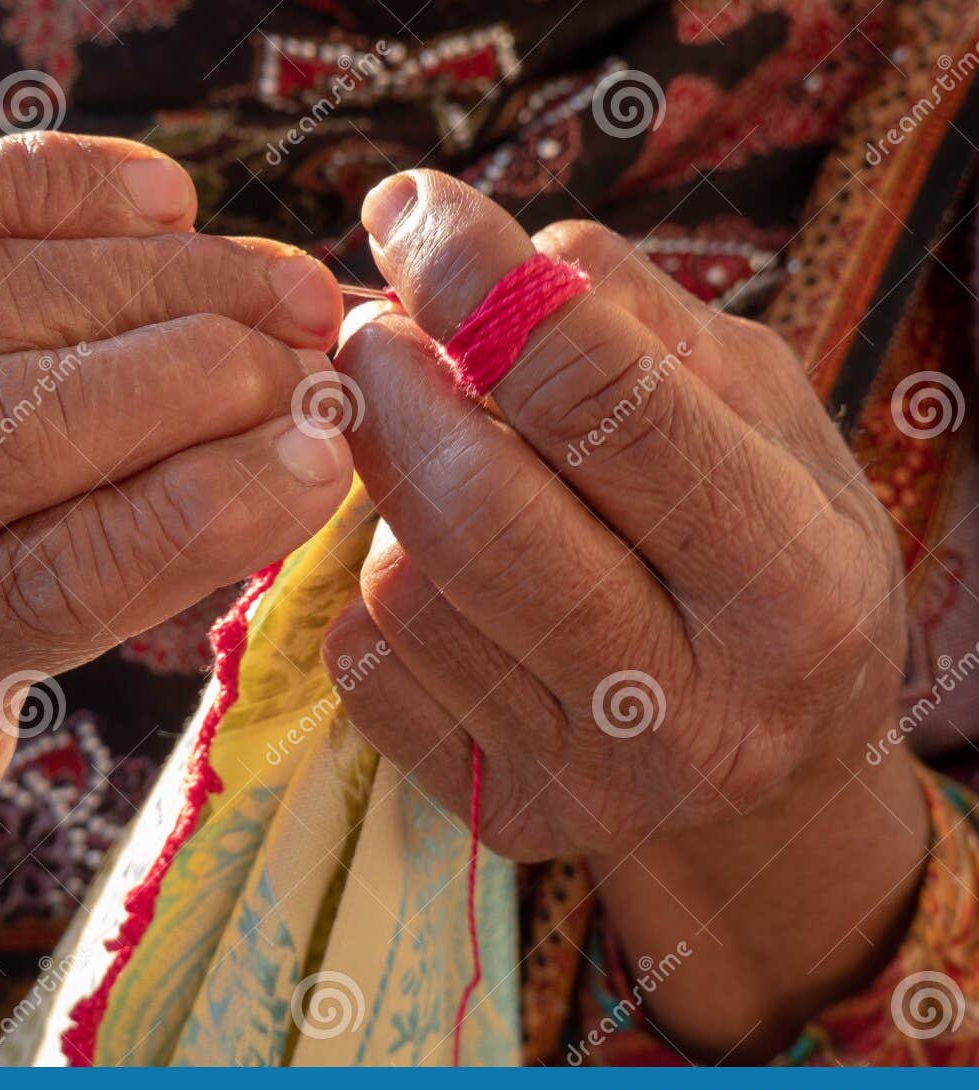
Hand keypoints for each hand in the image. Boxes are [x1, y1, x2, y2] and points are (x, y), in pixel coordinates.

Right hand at [0, 132, 352, 1062]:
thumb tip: (181, 245)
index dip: (44, 187)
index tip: (178, 200)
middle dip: (158, 287)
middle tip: (295, 300)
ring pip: (10, 426)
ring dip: (191, 381)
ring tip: (307, 382)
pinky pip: (61, 571)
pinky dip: (196, 509)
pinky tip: (292, 479)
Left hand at [325, 170, 926, 1056]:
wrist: (771, 776)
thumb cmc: (764, 558)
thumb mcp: (763, 424)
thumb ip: (644, 328)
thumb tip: (502, 258)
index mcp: (788, 581)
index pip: (609, 402)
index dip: (483, 284)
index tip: (409, 210)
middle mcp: (693, 701)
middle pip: (480, 512)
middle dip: (394, 388)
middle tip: (366, 330)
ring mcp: (588, 778)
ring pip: (404, 590)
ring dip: (384, 495)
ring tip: (428, 462)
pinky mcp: (499, 814)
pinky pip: (365, 670)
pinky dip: (370, 593)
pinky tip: (426, 568)